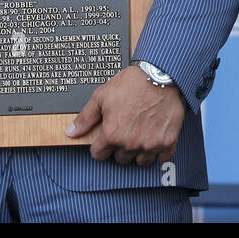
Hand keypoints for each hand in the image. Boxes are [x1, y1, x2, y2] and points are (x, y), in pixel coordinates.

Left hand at [67, 66, 183, 165]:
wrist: (159, 76)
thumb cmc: (132, 83)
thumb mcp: (101, 96)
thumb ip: (86, 118)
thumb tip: (71, 132)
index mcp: (112, 134)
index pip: (99, 155)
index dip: (99, 147)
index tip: (104, 140)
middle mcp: (130, 143)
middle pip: (120, 159)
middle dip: (119, 148)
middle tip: (123, 133)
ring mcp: (150, 144)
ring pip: (140, 162)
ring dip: (137, 152)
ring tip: (138, 136)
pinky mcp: (167, 142)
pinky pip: (162, 159)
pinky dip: (158, 153)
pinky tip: (154, 140)